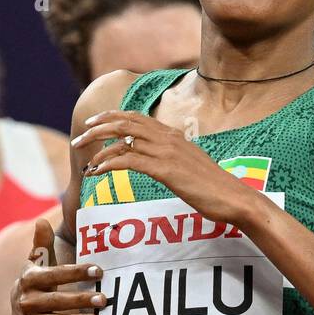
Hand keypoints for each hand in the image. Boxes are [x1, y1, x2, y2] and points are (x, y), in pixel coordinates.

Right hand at [11, 217, 103, 314]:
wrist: (16, 304)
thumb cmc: (36, 278)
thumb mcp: (38, 260)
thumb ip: (42, 243)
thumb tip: (42, 222)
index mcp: (29, 279)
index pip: (53, 274)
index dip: (75, 272)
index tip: (98, 269)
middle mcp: (26, 302)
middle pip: (54, 301)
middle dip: (79, 300)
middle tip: (103, 299)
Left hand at [74, 110, 258, 224]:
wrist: (233, 197)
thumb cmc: (214, 187)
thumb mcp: (190, 165)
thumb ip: (173, 158)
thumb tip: (159, 161)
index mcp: (173, 134)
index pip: (137, 117)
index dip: (112, 117)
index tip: (94, 123)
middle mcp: (168, 137)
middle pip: (125, 122)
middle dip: (98, 128)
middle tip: (79, 139)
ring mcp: (166, 152)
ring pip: (123, 139)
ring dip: (98, 148)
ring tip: (84, 162)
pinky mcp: (165, 170)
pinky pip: (129, 161)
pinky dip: (110, 164)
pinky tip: (98, 172)